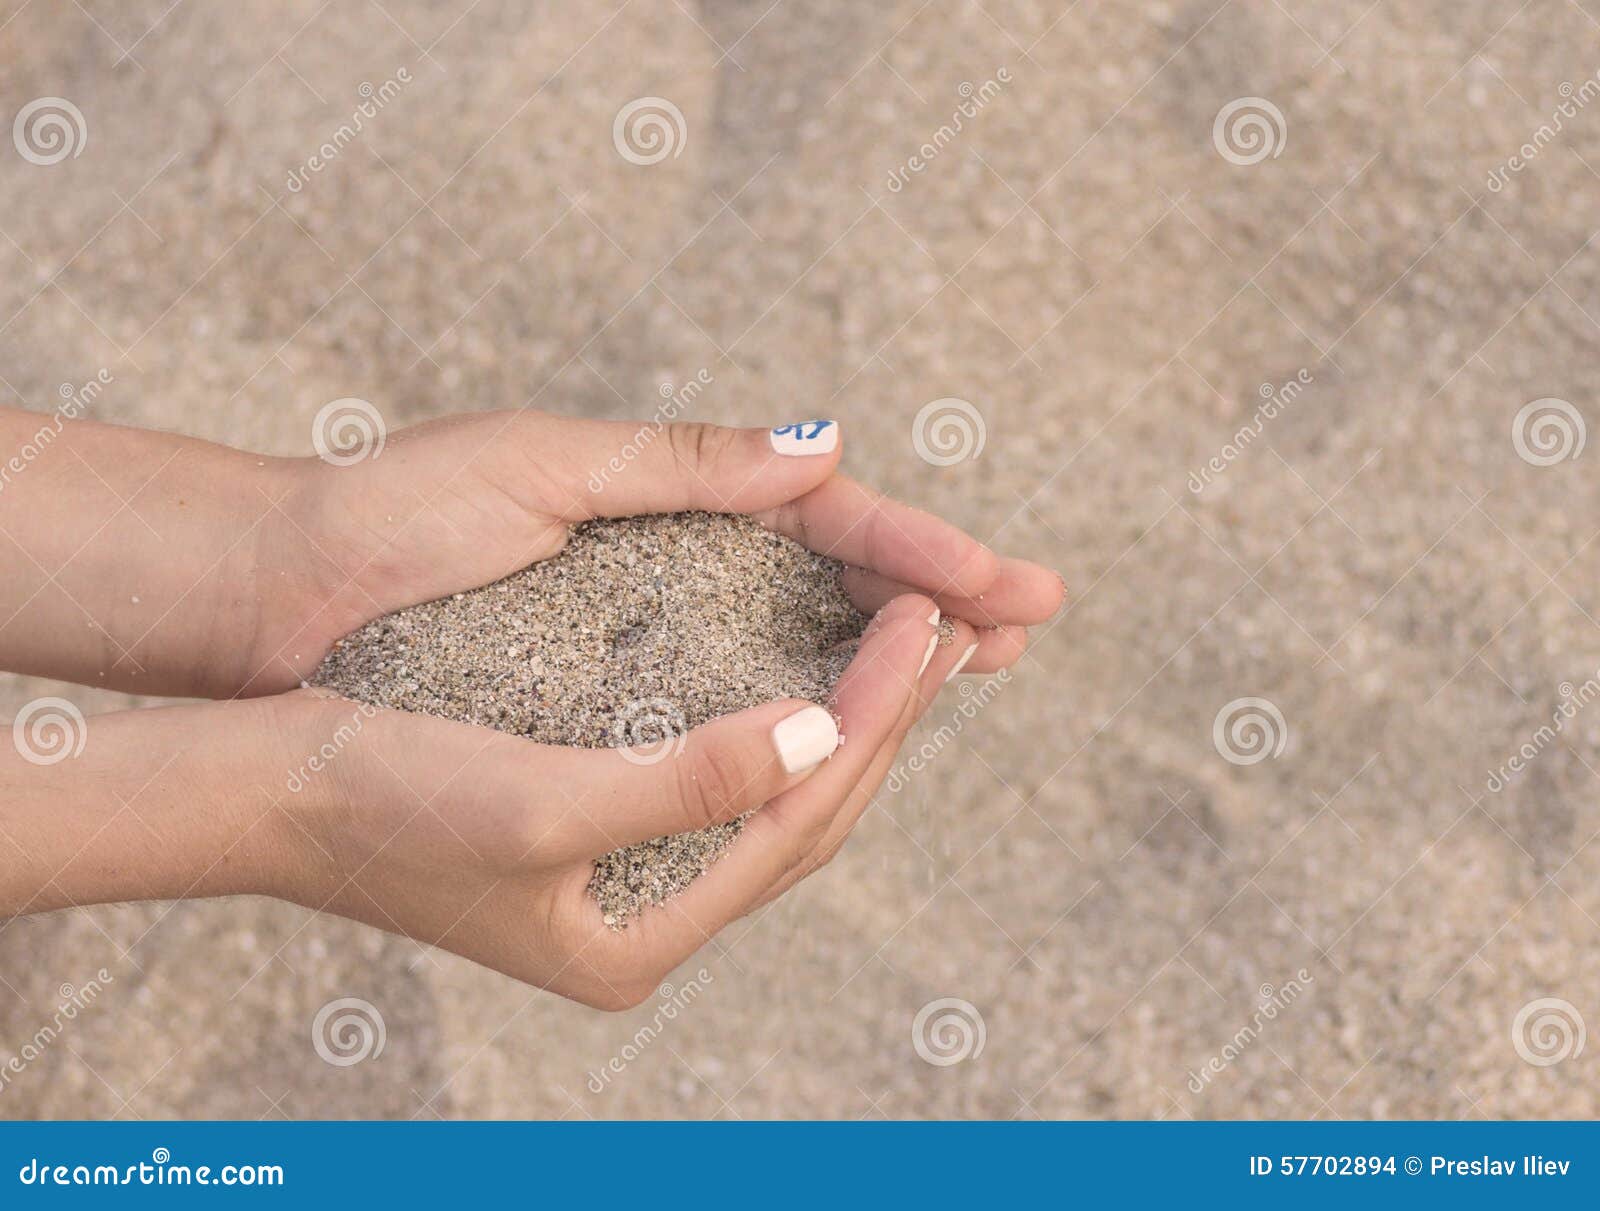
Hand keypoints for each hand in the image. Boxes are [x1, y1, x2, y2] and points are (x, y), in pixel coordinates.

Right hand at [0, 596, 976, 1005]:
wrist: (265, 781)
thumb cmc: (383, 797)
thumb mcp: (540, 803)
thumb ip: (688, 780)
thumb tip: (820, 733)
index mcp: (641, 940)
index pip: (798, 817)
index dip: (875, 718)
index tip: (929, 621)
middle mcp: (647, 917)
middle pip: (804, 811)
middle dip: (884, 717)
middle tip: (953, 621)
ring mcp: (628, 872)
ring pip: (773, 788)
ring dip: (845, 710)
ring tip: (908, 633)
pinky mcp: (602, 815)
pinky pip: (726, 763)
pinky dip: (778, 706)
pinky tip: (809, 655)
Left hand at [254, 411, 1063, 693]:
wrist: (280, 597)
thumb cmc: (394, 516)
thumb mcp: (541, 466)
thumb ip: (684, 462)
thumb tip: (826, 446)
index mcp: (676, 498)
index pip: (827, 525)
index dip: (922, 553)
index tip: (1009, 584)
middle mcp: (677, 567)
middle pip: (835, 585)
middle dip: (936, 600)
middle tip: (1033, 617)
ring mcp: (650, 636)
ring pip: (799, 647)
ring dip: (889, 657)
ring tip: (979, 660)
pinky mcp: (612, 698)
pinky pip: (731, 705)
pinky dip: (801, 710)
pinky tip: (854, 720)